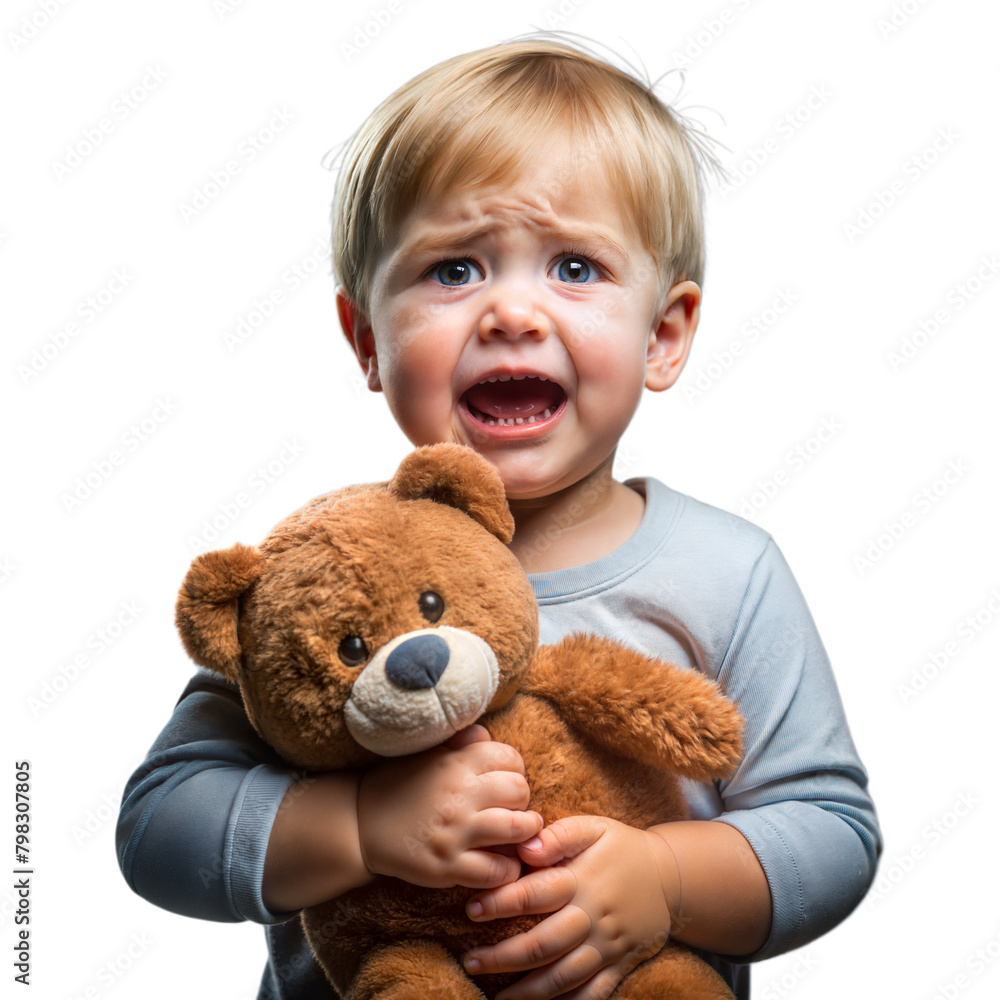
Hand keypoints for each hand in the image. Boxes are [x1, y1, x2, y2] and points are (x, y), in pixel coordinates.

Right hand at [356, 725, 543, 889]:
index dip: (515, 770)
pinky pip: (496, 871)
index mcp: (455, 763)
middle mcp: (458, 795)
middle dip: (521, 800)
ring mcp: (454, 832)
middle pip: (519, 791)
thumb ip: (461, 743)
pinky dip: (506, 869)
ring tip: (518, 835)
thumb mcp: (428, 755)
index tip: (507, 781)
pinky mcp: (447, 867)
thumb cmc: (400, 785)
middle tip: (512, 808)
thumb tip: (487, 735)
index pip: (510, 758)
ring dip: (524, 833)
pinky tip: (499, 863)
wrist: (360, 823)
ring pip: (516, 829)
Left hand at [462, 815, 676, 999]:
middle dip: (502, 957)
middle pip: (542, 944)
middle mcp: (592, 917)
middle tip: (471, 960)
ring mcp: (606, 946)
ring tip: (496, 997)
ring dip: (526, 991)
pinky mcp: (618, 966)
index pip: (534, 894)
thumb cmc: (621, 847)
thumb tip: (526, 847)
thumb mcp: (594, 828)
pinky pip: (592, 994)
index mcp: (581, 880)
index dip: (500, 902)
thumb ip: (559, 835)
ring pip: (562, 976)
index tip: (471, 910)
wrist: (671, 875)